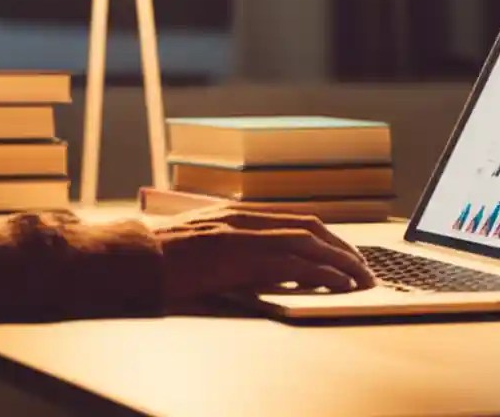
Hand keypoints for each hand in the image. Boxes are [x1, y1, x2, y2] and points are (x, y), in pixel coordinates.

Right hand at [155, 209, 375, 307]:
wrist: (137, 257)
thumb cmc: (161, 256)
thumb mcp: (202, 240)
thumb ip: (231, 244)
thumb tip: (259, 262)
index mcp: (238, 214)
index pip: (296, 219)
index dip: (327, 236)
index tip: (344, 253)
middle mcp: (246, 219)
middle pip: (310, 227)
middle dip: (342, 248)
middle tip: (362, 268)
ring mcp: (244, 236)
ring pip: (309, 243)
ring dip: (340, 261)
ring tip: (360, 279)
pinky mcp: (241, 257)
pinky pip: (293, 264)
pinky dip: (321, 273)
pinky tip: (336, 284)